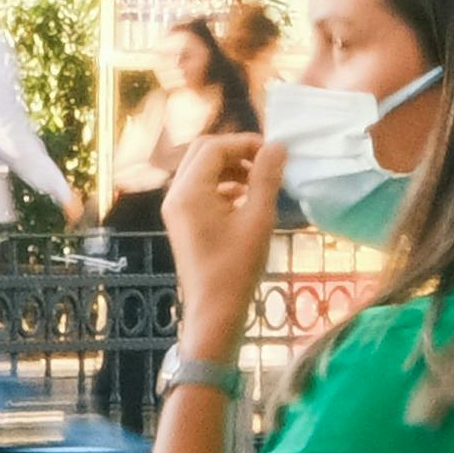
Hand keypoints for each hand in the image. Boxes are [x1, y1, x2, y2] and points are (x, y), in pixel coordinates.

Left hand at [159, 129, 284, 350]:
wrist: (214, 309)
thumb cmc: (237, 267)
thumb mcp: (258, 218)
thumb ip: (266, 178)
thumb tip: (277, 147)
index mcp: (188, 192)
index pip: (214, 147)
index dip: (245, 143)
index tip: (274, 154)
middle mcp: (175, 195)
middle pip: (203, 152)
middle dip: (236, 152)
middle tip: (265, 164)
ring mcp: (176, 208)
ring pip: (201, 169)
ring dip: (230, 168)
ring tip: (259, 182)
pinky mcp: (182, 220)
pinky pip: (201, 189)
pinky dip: (223, 185)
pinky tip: (246, 199)